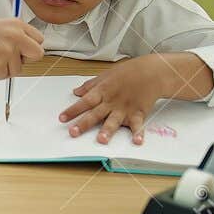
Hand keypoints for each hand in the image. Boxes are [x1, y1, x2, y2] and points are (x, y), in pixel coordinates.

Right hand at [0, 19, 43, 79]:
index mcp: (18, 25)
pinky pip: (4, 75)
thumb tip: (30, 48)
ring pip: (18, 69)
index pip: (39, 40)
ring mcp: (7, 50)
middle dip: (26, 59)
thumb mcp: (3, 26)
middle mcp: (15, 36)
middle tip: (13, 58)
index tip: (22, 50)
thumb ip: (19, 34)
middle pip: (37, 54)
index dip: (30, 47)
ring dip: (6, 68)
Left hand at [60, 55, 184, 144]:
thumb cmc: (128, 73)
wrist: (152, 71)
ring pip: (114, 121)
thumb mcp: (105, 76)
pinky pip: (137, 125)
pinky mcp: (138, 113)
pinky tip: (137, 141)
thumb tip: (75, 92)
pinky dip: (138, 133)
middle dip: (84, 124)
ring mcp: (125, 108)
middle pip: (95, 114)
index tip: (62, 118)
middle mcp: (112, 101)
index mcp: (102, 92)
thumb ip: (90, 86)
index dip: (72, 110)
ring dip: (107, 131)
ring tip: (101, 140)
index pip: (84, 102)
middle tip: (73, 132)